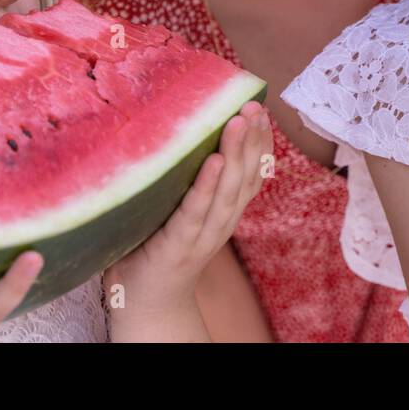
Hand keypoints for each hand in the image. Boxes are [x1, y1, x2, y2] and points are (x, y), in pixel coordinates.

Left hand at [103, 101, 271, 311]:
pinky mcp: (178, 245)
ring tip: (238, 121)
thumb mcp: (181, 209)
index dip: (260, 142)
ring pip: (228, 190)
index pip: (252, 173)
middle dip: (252, 138)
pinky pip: (195, 212)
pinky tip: (214, 162)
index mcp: (226, 212)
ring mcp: (203, 235)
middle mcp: (222, 222)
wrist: (146, 304)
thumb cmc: (156, 248)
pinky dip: (207, 187)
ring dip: (235, 153)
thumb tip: (178, 126)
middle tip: (253, 104)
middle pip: (245, 176)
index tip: (261, 108)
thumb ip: (188, 180)